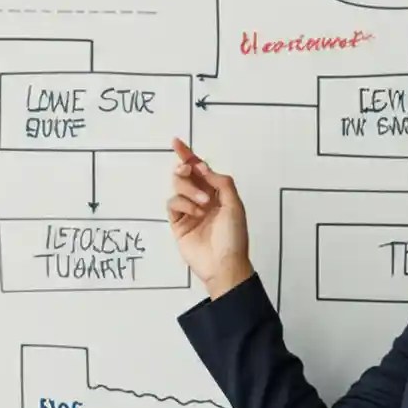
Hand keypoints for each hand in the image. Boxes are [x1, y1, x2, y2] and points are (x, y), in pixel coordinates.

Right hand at [167, 137, 253, 298]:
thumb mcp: (234, 204)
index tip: (176, 142)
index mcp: (217, 193)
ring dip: (189, 189)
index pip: (200, 170)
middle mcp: (202, 199)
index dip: (188, 155)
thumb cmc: (233, 237)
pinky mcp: (178, 223)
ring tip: (203, 203)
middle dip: (185, 169)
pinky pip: (173, 204)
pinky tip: (195, 213)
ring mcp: (189, 211)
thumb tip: (203, 167)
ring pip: (178, 187)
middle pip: (186, 175)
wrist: (223, 265)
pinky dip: (183, 204)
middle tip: (188, 170)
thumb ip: (220, 182)